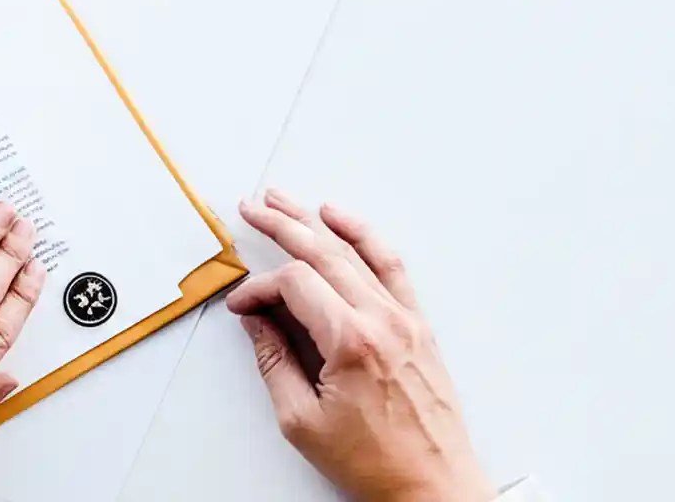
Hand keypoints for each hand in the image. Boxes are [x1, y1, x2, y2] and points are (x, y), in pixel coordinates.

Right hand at [228, 189, 492, 501]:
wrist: (433, 486)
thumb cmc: (374, 463)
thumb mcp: (302, 421)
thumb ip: (274, 361)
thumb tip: (256, 321)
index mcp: (351, 342)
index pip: (294, 285)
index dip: (258, 288)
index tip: (241, 306)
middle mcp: (382, 320)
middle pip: (323, 252)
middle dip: (280, 226)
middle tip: (251, 208)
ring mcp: (404, 318)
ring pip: (356, 250)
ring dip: (317, 221)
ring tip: (287, 200)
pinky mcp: (418, 325)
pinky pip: (391, 266)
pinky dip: (366, 236)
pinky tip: (343, 219)